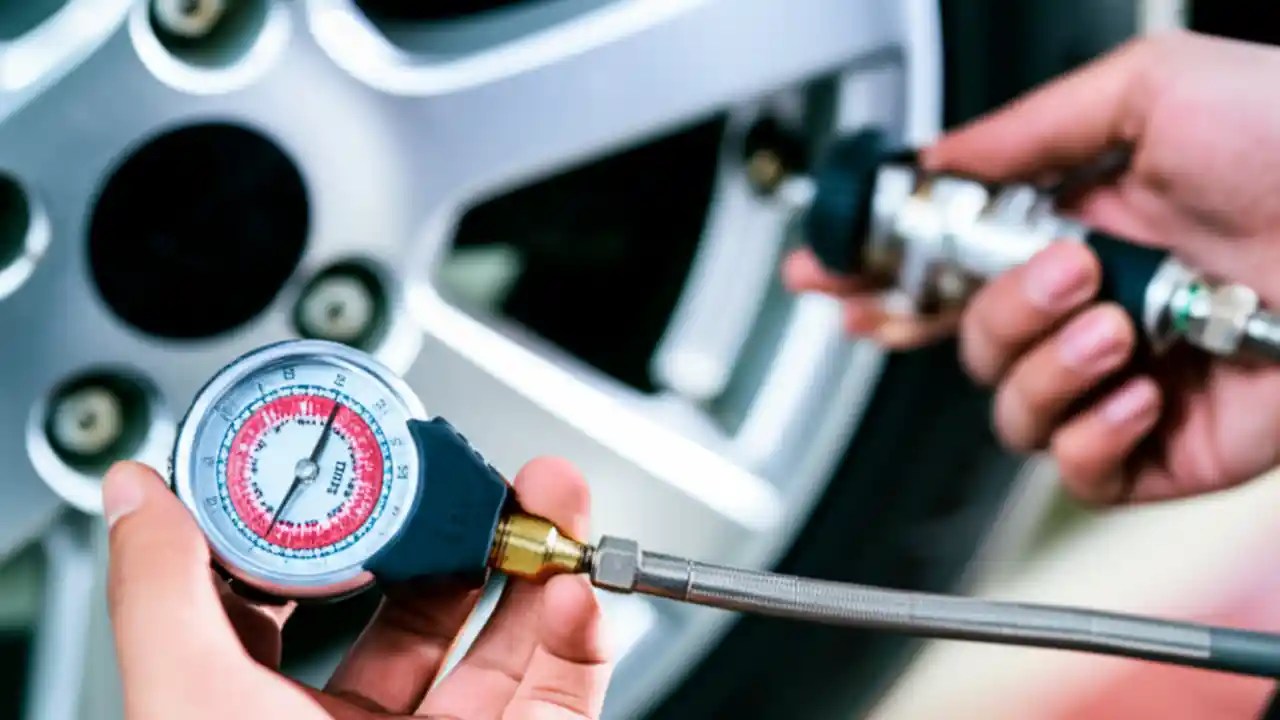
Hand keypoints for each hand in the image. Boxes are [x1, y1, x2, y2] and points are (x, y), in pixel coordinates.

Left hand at [103, 460, 610, 718]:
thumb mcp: (194, 700)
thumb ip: (164, 590)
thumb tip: (134, 492)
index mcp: (272, 715)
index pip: (312, 595)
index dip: (341, 522)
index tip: (363, 465)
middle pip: (425, 601)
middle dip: (460, 524)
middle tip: (477, 471)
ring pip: (510, 630)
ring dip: (538, 556)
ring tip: (549, 496)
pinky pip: (570, 684)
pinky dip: (580, 631)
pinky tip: (569, 587)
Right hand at [786, 31, 1279, 503]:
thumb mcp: (1149, 91)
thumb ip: (1022, 134)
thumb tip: (938, 162)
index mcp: (1077, 225)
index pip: (950, 263)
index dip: (882, 274)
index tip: (829, 275)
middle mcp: (1089, 306)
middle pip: (964, 342)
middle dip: (990, 311)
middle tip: (1058, 269)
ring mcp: (1122, 377)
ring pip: (1008, 407)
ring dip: (1048, 364)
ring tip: (1118, 322)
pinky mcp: (1160, 445)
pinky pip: (1076, 467)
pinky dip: (1095, 430)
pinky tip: (1147, 384)